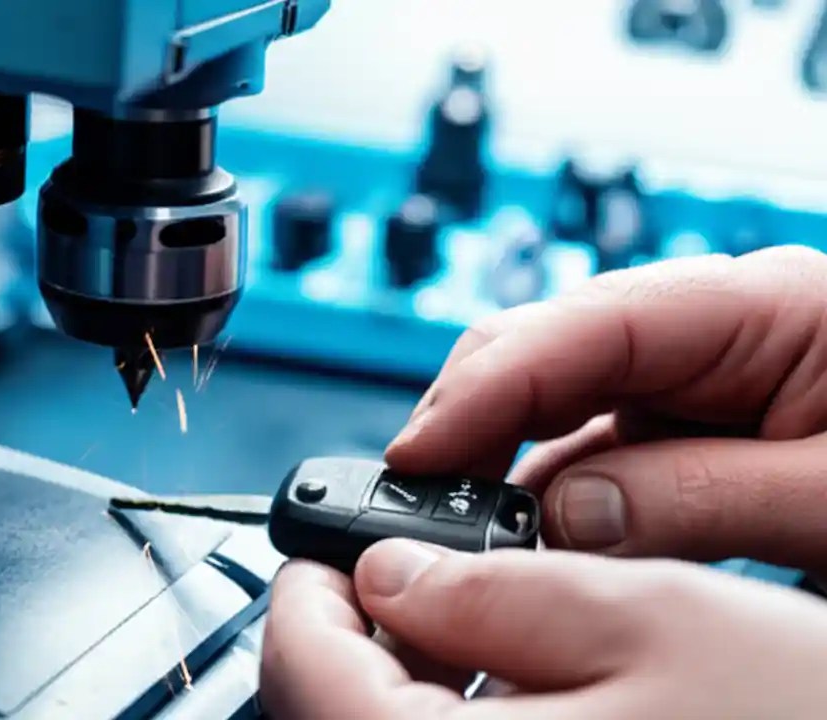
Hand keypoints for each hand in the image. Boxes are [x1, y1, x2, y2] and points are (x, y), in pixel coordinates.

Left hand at [260, 539, 826, 718]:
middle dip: (355, 634)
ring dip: (398, 682)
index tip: (332, 547)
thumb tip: (389, 573)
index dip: (307, 587)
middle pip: (329, 713)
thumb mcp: (651, 622)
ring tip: (473, 627)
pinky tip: (508, 694)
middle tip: (409, 576)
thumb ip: (494, 592)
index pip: (303, 669)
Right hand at [387, 247, 826, 577]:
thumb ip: (704, 497)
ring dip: (507, 474)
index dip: (483, 387)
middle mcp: (715, 336)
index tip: (417, 455)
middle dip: (474, 423)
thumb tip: (568, 514)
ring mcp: (699, 385)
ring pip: (561, 415)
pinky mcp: (692, 435)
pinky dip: (553, 506)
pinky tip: (528, 543)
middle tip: (421, 503)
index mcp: (763, 307)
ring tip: (466, 535)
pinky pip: (596, 459)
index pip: (585, 325)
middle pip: (549, 354)